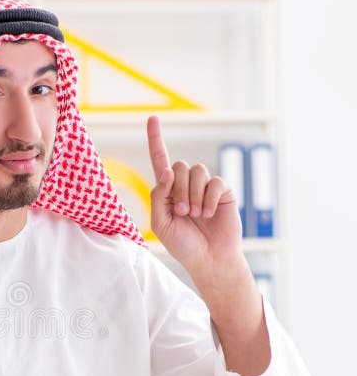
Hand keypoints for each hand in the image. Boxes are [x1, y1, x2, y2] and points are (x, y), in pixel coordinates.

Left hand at [147, 115, 244, 278]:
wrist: (209, 258)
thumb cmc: (183, 243)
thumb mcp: (160, 222)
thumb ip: (158, 196)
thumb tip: (166, 171)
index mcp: (167, 190)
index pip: (160, 160)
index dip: (156, 139)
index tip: (152, 118)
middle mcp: (185, 184)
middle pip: (179, 166)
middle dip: (178, 190)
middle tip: (183, 212)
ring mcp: (205, 186)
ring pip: (196, 170)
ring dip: (192, 195)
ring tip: (195, 215)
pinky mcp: (222, 191)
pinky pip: (214, 182)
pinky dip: (208, 198)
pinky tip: (208, 214)